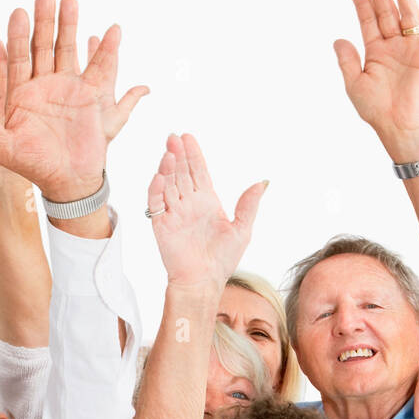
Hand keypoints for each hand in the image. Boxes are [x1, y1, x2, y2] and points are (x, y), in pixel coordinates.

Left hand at [0, 0, 141, 201]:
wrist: (67, 181)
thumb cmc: (33, 166)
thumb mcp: (2, 147)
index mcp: (20, 94)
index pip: (18, 58)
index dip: (17, 36)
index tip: (18, 13)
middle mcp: (43, 85)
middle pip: (42, 47)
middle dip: (43, 22)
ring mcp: (67, 86)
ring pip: (66, 49)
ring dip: (68, 25)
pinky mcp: (90, 93)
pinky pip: (99, 68)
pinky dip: (106, 49)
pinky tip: (111, 29)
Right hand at [146, 134, 266, 291]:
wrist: (204, 282)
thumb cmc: (223, 260)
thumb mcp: (243, 229)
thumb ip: (249, 204)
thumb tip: (262, 182)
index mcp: (207, 203)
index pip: (198, 172)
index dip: (193, 155)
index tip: (188, 137)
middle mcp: (188, 205)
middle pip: (181, 173)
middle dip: (178, 155)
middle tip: (173, 137)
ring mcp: (174, 214)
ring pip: (168, 184)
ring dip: (167, 167)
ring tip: (169, 152)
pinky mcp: (161, 226)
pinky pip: (156, 204)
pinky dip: (156, 189)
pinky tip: (159, 176)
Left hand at [334, 0, 418, 156]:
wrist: (396, 126)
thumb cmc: (376, 109)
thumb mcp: (355, 84)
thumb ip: (347, 61)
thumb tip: (338, 40)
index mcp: (376, 51)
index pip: (368, 21)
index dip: (362, 3)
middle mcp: (393, 46)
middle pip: (387, 13)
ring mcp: (410, 49)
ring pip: (407, 16)